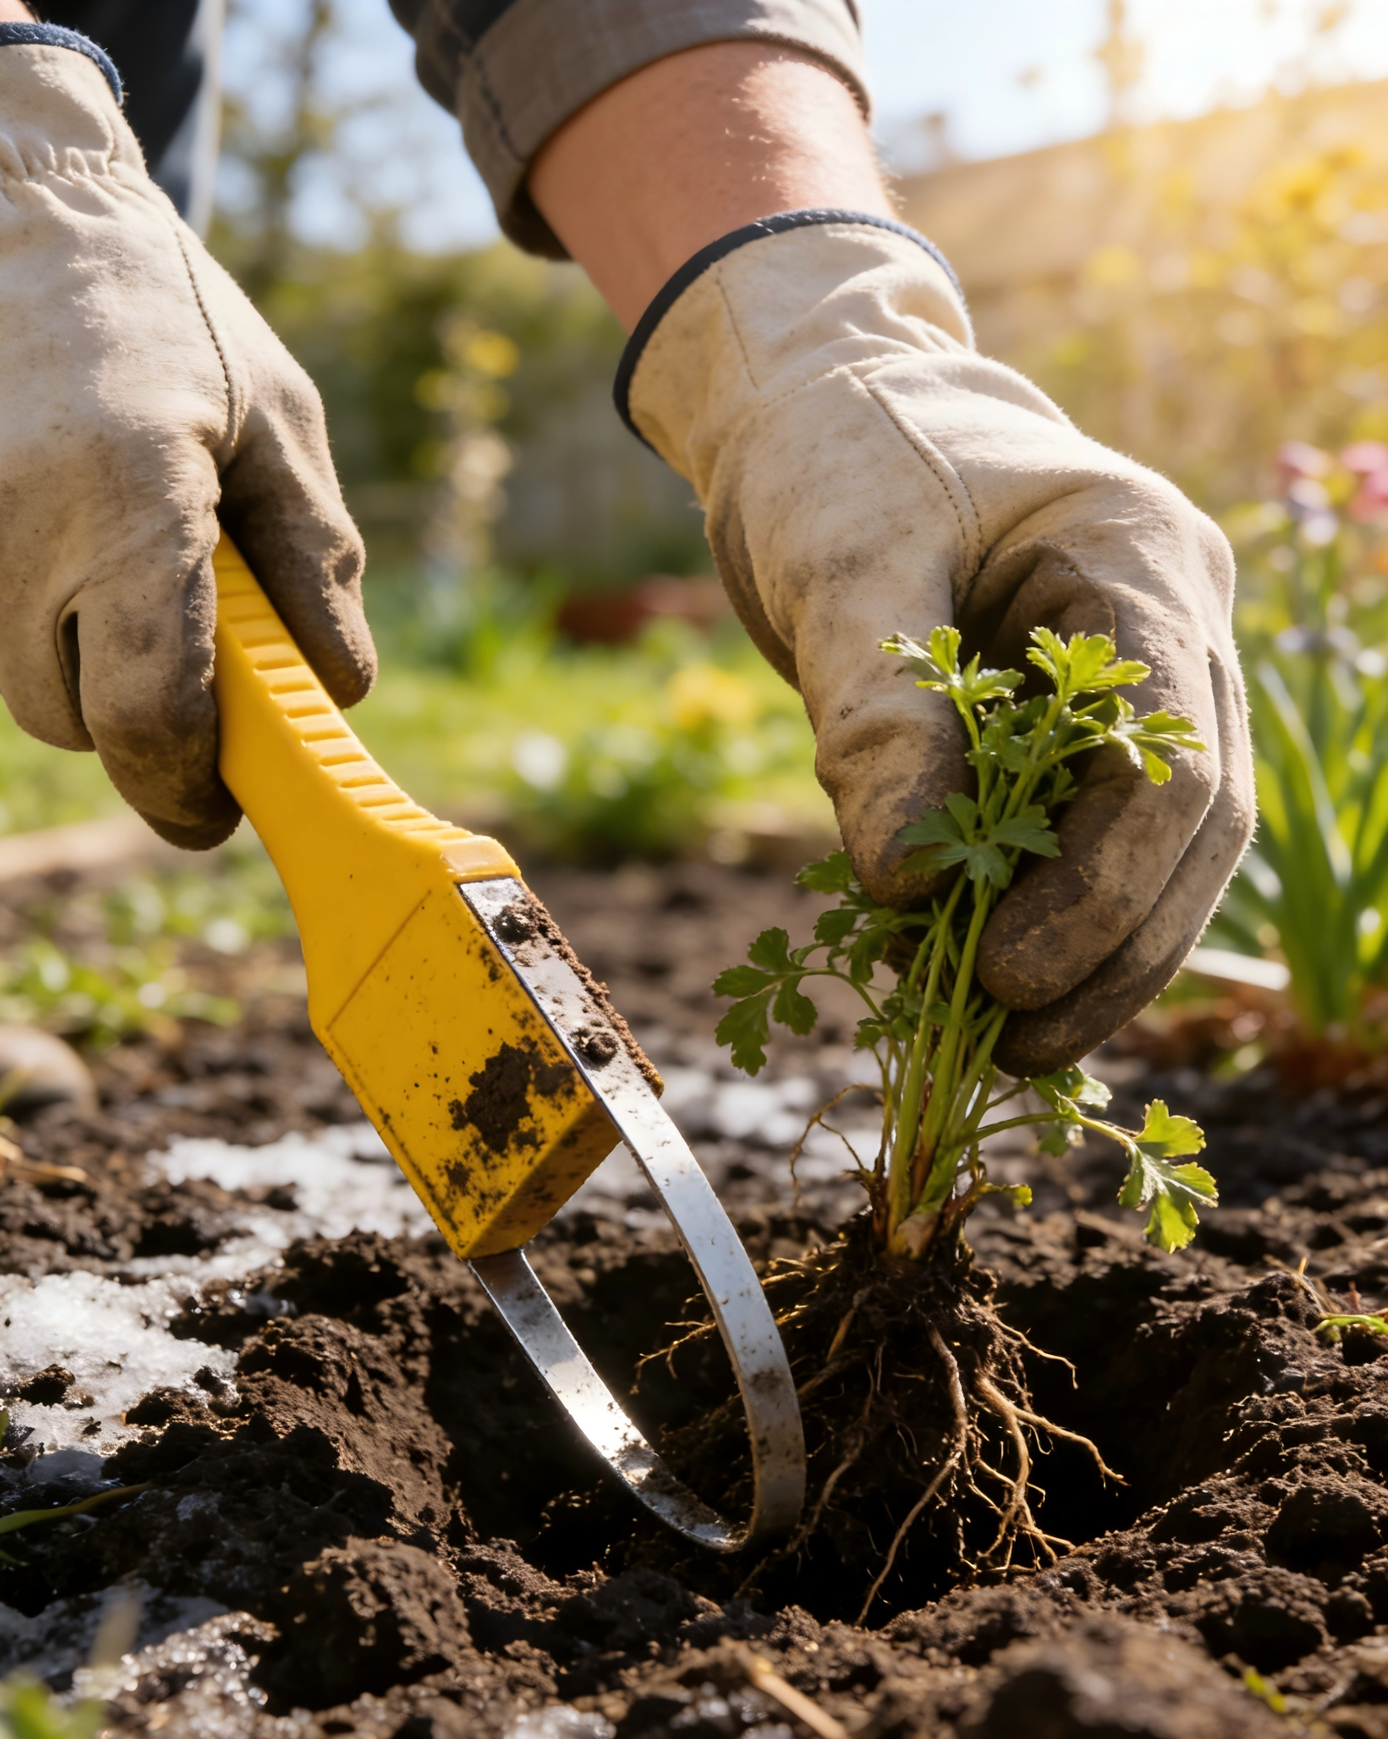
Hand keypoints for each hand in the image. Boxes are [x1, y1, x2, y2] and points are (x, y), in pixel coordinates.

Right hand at [0, 38, 373, 847]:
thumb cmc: (153, 310)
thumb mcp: (272, 415)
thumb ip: (313, 563)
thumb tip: (339, 693)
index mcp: (131, 502)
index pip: (150, 721)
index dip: (186, 790)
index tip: (214, 806)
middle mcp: (9, 527)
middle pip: (76, 722)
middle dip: (133, 705)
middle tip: (165, 624)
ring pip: (8, 681)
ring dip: (60, 650)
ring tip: (85, 529)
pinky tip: (18, 513)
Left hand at [622, 218, 1252, 1072]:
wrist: (819, 413)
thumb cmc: (833, 458)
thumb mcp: (839, 565)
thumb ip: (876, 715)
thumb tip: (908, 891)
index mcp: (1141, 557)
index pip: (1171, 750)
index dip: (1103, 884)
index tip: (1008, 975)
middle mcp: (1175, 626)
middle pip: (1195, 823)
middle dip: (1113, 948)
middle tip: (1013, 1044)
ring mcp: (1144, 681)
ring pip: (1167, 853)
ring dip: (1097, 960)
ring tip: (1005, 1049)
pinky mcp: (1082, 732)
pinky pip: (1097, 844)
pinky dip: (1049, 923)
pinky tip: (985, 994)